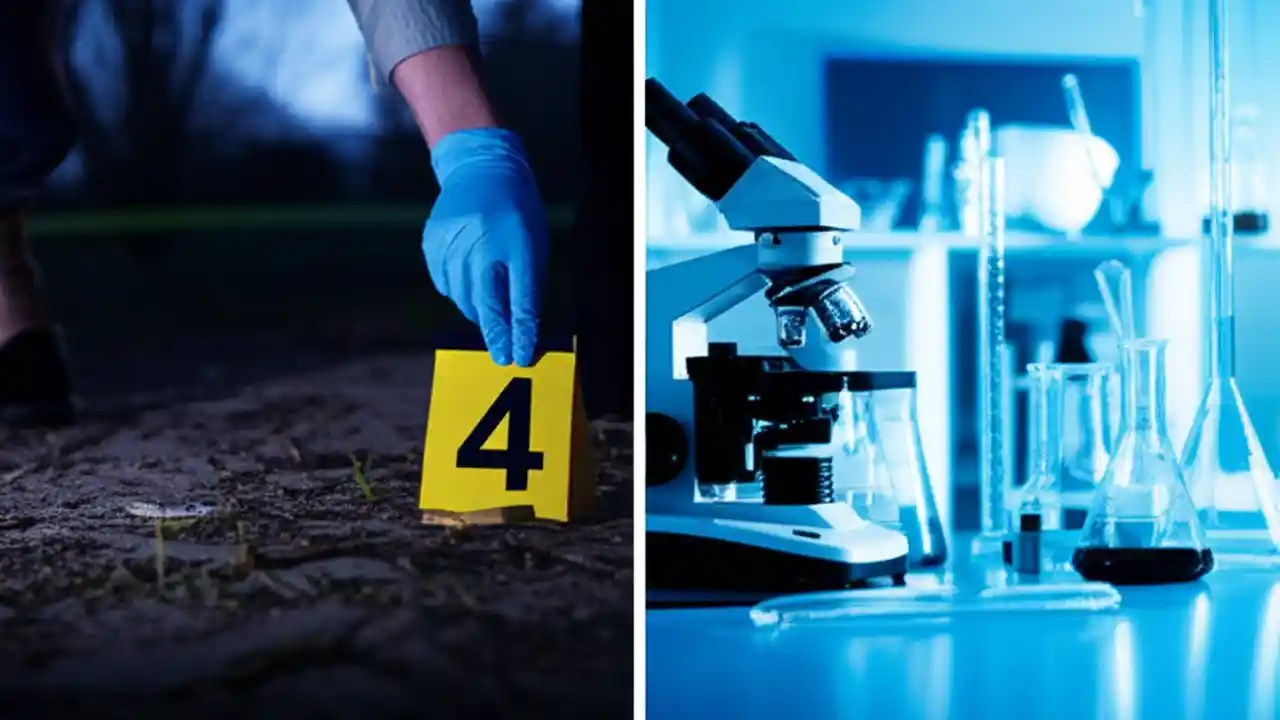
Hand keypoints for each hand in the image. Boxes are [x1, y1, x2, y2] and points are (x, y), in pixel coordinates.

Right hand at [424, 128, 547, 365]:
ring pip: (462, 298)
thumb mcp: (534, 243)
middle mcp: (483, 244)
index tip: (520, 356)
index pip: (521, 300)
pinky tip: (467, 277)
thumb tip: (522, 328)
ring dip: (477, 311)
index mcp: (518, 243)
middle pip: (486, 305)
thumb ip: (528, 284)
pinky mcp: (433, 243)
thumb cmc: (517, 211)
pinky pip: (444, 283)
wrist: (480, 168)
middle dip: (495, 334)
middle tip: (501, 353)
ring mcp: (454, 243)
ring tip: (487, 310)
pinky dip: (456, 290)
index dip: (520, 333)